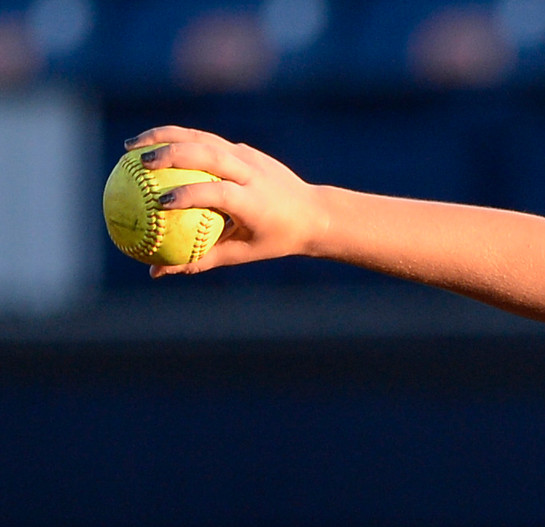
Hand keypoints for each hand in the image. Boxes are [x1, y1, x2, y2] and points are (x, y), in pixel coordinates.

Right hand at [123, 127, 328, 275]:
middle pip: (209, 154)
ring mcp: (249, 156)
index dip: (189, 194)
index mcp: (254, 201)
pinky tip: (150, 147)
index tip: (160, 202)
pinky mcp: (244, 149)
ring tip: (131, 146)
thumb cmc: (274, 239)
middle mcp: (251, 173)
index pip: (219, 192)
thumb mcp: (241, 253)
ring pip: (203, 138)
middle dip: (172, 153)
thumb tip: (157, 271)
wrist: (313, 212)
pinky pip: (205, 139)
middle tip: (139, 162)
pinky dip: (177, 139)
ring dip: (165, 137)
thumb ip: (200, 260)